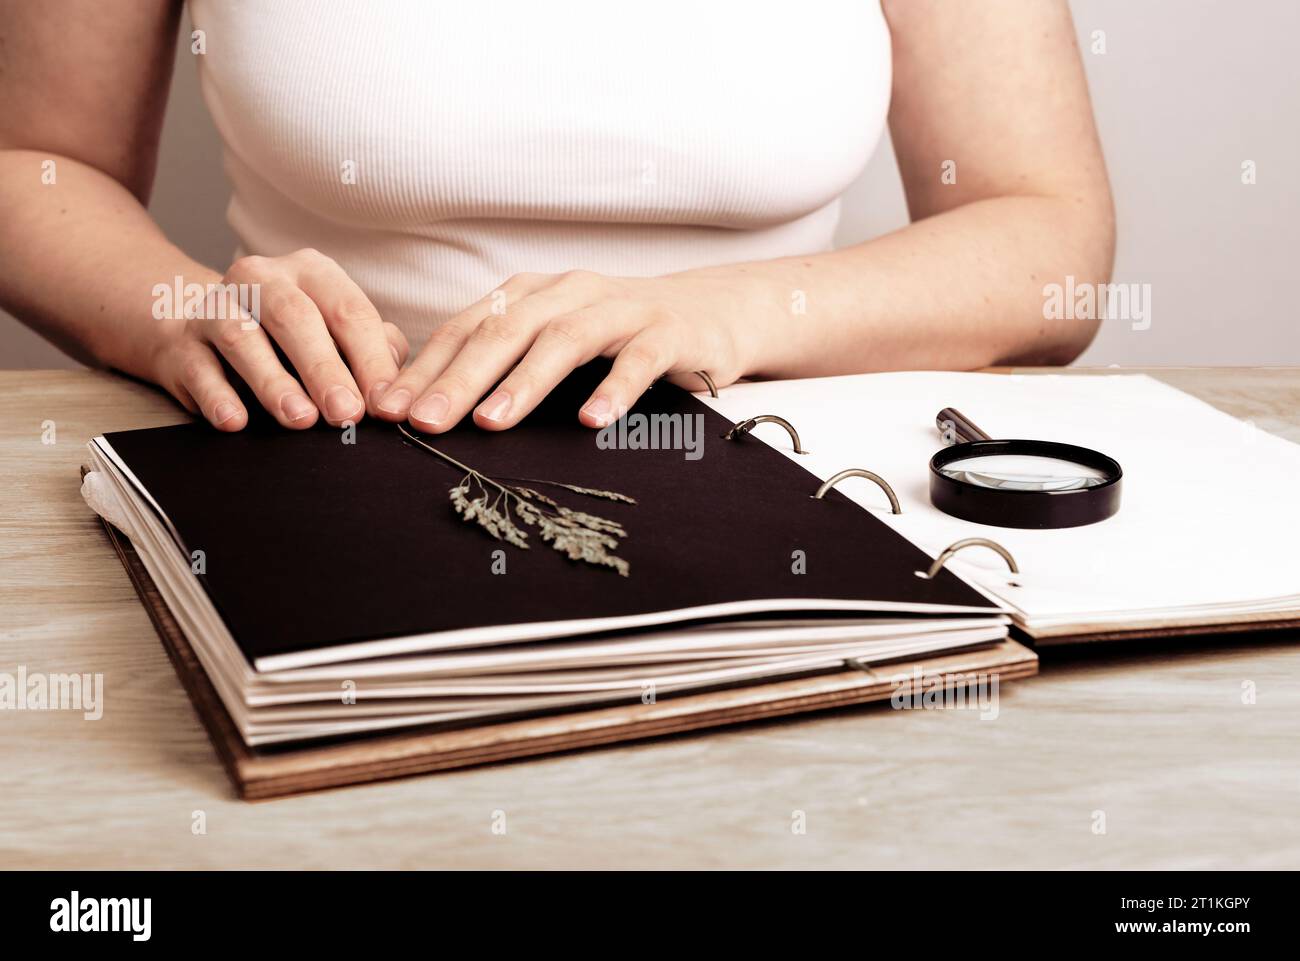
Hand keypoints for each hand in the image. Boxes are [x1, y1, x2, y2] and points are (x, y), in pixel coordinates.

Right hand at [149, 248, 408, 430]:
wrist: (201, 326)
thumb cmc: (290, 338)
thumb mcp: (335, 333)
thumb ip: (374, 350)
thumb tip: (397, 386)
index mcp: (312, 274)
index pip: (350, 312)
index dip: (371, 360)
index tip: (387, 405)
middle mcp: (262, 279)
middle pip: (296, 317)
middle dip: (325, 369)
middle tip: (347, 414)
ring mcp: (215, 307)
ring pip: (242, 338)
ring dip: (274, 382)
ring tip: (300, 419)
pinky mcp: (181, 343)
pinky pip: (197, 367)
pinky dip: (217, 396)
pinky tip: (236, 421)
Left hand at [372, 268, 765, 431]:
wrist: (714, 311)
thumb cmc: (619, 337)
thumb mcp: (555, 342)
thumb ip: (504, 364)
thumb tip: (430, 409)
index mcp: (533, 295)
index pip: (467, 329)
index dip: (425, 368)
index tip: (388, 410)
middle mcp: (570, 292)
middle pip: (506, 331)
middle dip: (459, 377)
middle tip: (425, 422)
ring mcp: (621, 309)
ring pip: (564, 339)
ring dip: (525, 382)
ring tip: (491, 422)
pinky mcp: (670, 332)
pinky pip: (639, 360)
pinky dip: (614, 388)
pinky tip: (591, 421)